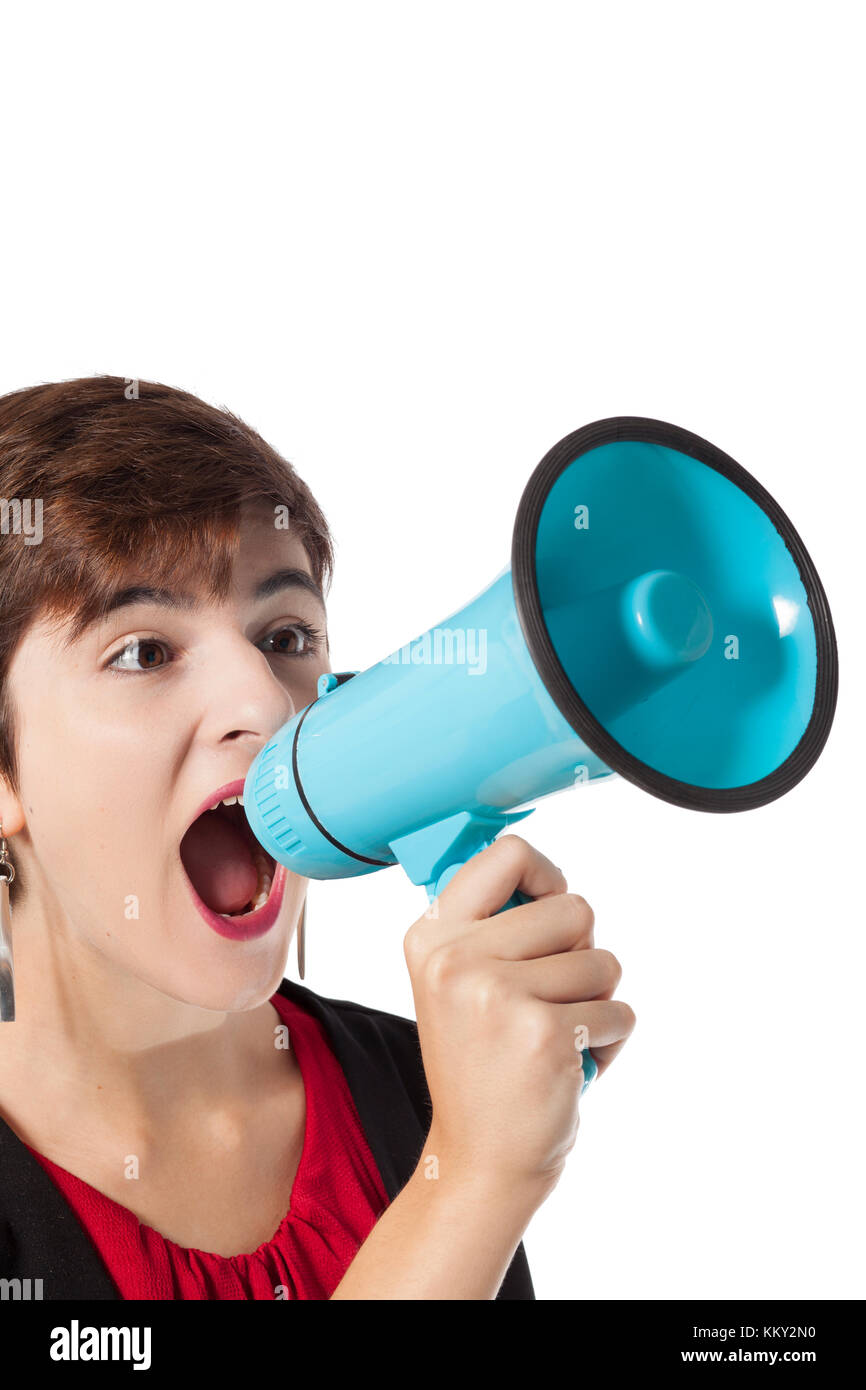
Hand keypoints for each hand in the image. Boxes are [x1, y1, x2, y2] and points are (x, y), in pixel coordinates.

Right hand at [403, 835, 635, 1203]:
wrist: (480, 1160)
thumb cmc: (481, 1065)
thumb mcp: (456, 982)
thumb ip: (489, 926)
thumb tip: (542, 870)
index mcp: (431, 936)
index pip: (509, 853)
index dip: (546, 877)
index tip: (546, 910)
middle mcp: (455, 959)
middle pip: (575, 907)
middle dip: (581, 953)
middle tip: (546, 998)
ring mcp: (497, 996)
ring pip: (604, 961)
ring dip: (597, 1001)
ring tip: (555, 1036)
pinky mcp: (543, 1034)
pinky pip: (620, 1011)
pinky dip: (609, 1039)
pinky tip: (569, 1065)